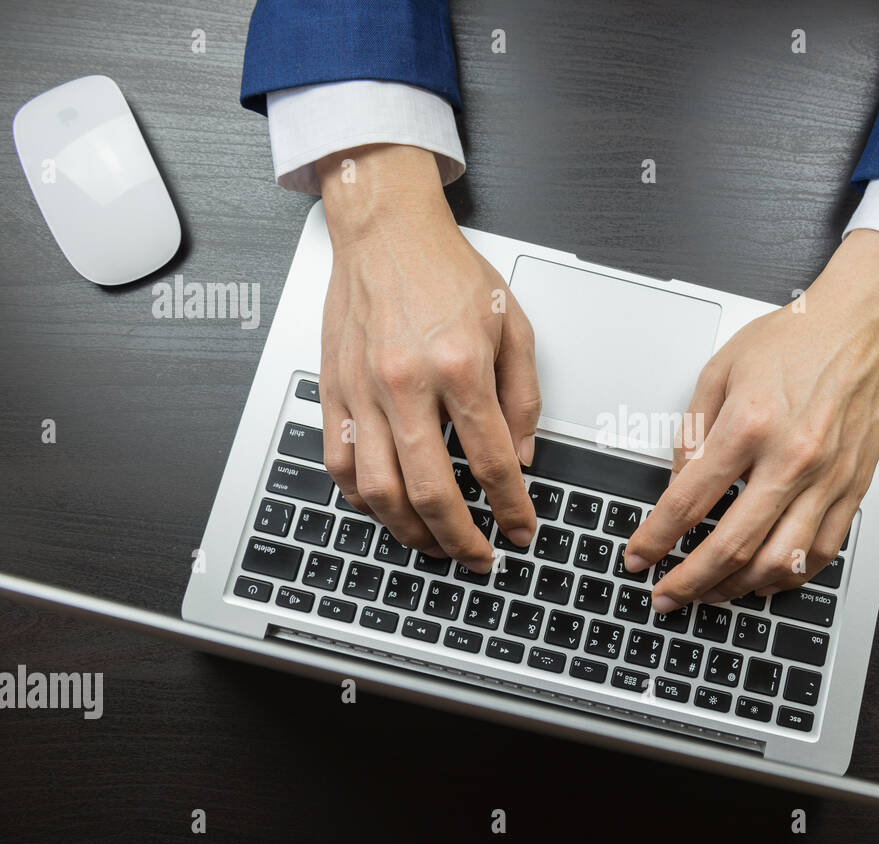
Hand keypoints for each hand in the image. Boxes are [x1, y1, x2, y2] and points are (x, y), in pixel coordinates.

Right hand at [316, 144, 539, 572]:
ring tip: (436, 546)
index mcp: (459, 366)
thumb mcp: (513, 325)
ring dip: (410, 532)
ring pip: (379, 491)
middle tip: (479, 558)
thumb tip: (524, 457)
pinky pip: (341, 464)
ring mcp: (362, 391)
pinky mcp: (333, 392)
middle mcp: (406, 384)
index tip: (521, 529)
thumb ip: (523, 397)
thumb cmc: (447, 270)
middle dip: (461, 539)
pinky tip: (389, 511)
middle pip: (431, 491)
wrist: (385, 229)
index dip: (511, 508)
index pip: (492, 462)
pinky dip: (364, 501)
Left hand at [623, 228, 878, 610]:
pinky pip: (821, 552)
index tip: (639, 557)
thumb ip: (692, 433)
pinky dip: (788, 577)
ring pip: (778, 562)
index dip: (656, 539)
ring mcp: (827, 479)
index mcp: (750, 425)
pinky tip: (763, 580)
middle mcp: (791, 458)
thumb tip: (676, 487)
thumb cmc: (796, 339)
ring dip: (736, 589)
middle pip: (731, 546)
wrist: (863, 325)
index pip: (689, 502)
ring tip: (710, 593)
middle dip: (689, 581)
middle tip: (666, 596)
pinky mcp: (853, 488)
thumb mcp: (720, 371)